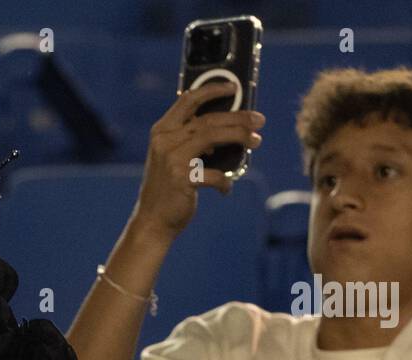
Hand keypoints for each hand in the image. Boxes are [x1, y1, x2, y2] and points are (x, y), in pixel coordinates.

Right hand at [129, 82, 264, 241]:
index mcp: (161, 131)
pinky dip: (226, 181)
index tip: (234, 87)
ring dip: (239, 137)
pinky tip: (227, 188)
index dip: (212, 89)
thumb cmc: (167, 188)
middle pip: (208, 119)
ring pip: (213, 136)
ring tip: (256, 141)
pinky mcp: (183, 180)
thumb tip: (228, 126)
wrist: (152, 221)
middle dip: (238, 117)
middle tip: (259, 120)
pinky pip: (215, 174)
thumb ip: (188, 139)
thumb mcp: (170, 157)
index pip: (188, 100)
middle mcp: (165, 141)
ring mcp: (173, 160)